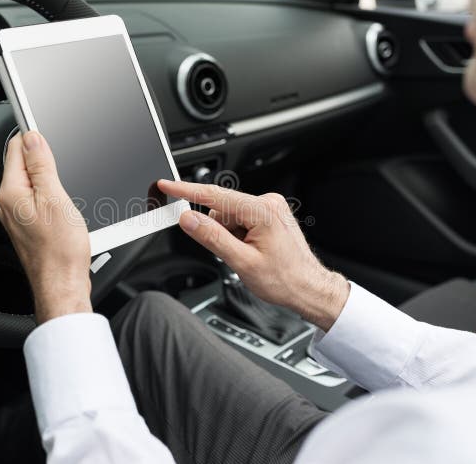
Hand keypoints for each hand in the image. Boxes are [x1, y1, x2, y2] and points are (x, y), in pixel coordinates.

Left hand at [0, 131, 91, 323]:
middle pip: (22, 164)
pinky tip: (64, 203)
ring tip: (65, 183)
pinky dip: (49, 194)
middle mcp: (9, 204)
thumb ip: (41, 166)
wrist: (62, 285)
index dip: (34, 136)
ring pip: (30, 182)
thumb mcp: (56, 198)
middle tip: (63, 160)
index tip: (47, 130)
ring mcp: (18, 216)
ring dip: (47, 176)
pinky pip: (35, 199)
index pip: (16, 147)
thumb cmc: (60, 251)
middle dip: (41, 155)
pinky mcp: (29, 227)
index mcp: (11, 193)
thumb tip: (33, 138)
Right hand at [158, 180, 348, 331]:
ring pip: (229, 217)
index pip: (214, 197)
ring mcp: (270, 208)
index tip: (167, 185)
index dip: (186, 191)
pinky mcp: (270, 215)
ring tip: (248, 256)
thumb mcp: (242, 262)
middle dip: (220, 232)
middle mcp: (267, 203)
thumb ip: (212, 238)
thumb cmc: (284, 279)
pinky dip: (239, 236)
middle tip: (235, 255)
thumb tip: (188, 219)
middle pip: (221, 210)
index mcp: (261, 211)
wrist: (308, 288)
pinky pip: (241, 220)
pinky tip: (252, 251)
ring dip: (230, 236)